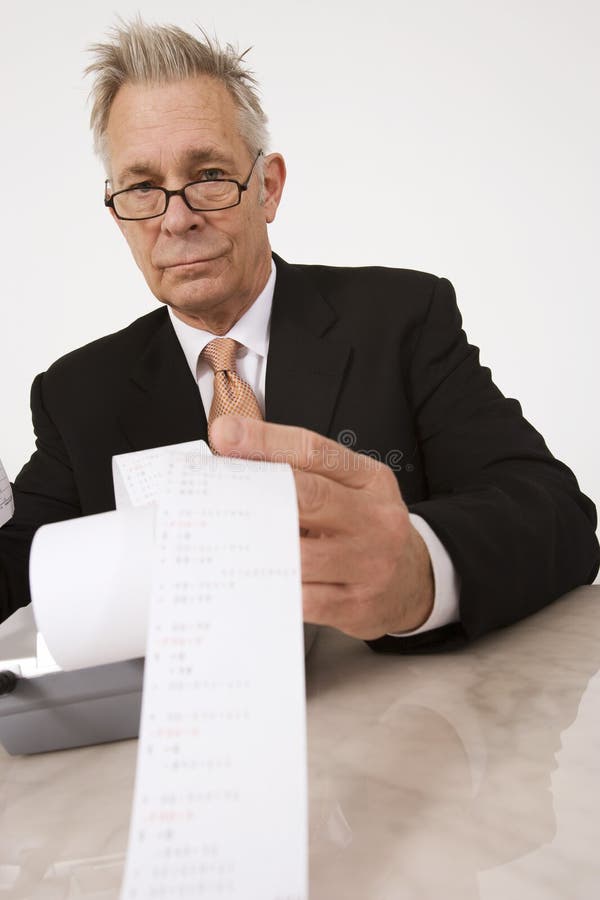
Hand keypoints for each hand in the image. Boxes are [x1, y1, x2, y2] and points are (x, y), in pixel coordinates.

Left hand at [211, 416, 433, 639]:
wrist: (414, 582)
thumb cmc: (367, 529)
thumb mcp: (350, 490)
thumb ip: (302, 473)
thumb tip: (235, 457)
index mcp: (370, 480)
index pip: (315, 451)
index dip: (266, 440)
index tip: (225, 434)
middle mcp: (376, 518)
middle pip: (308, 497)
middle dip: (254, 489)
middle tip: (213, 487)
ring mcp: (370, 564)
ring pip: (301, 554)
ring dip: (255, 545)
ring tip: (218, 537)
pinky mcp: (357, 605)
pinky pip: (303, 599)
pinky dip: (270, 589)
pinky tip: (245, 580)